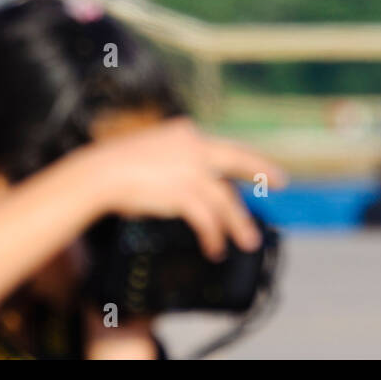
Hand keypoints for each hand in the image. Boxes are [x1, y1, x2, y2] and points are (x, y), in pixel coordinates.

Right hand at [76, 117, 286, 260]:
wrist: (99, 174)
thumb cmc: (116, 165)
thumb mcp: (150, 150)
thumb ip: (173, 157)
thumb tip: (188, 179)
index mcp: (185, 132)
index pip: (220, 148)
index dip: (239, 161)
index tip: (254, 166)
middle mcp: (194, 146)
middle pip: (237, 158)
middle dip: (261, 169)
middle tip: (281, 180)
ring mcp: (191, 168)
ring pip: (225, 198)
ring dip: (238, 223)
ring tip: (248, 241)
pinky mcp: (184, 191)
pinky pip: (207, 218)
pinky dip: (213, 235)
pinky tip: (214, 247)